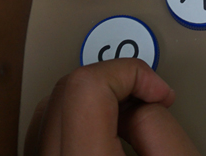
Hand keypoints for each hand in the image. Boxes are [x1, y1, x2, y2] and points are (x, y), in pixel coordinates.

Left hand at [25, 59, 199, 155]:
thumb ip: (160, 125)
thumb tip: (144, 98)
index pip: (88, 85)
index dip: (131, 73)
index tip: (157, 90)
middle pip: (68, 89)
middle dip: (116, 83)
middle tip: (151, 103)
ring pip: (51, 105)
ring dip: (95, 100)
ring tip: (131, 121)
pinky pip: (45, 130)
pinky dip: (78, 119)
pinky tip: (107, 132)